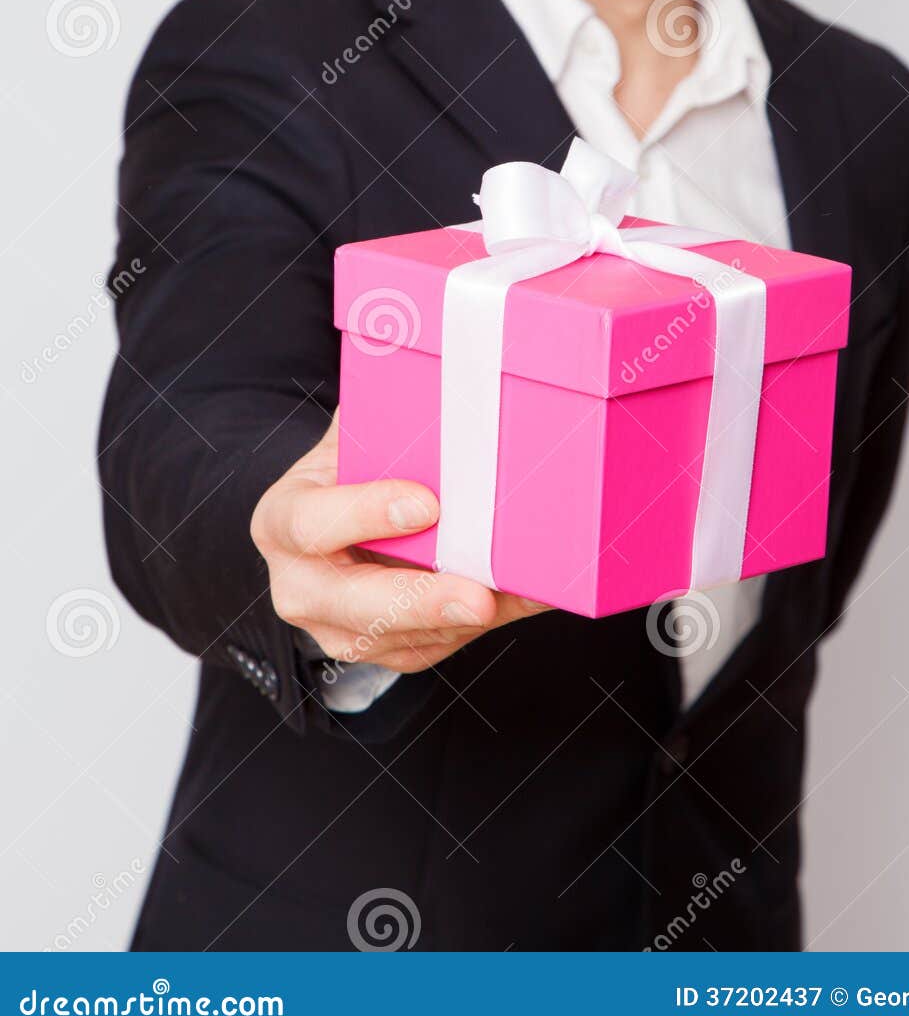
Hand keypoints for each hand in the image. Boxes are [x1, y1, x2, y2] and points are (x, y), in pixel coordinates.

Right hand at [250, 409, 551, 674]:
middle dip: (423, 601)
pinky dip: (473, 631)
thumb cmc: (348, 469)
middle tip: (479, 596)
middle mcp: (298, 583)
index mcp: (285, 518)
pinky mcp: (373, 651)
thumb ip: (381, 412)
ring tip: (517, 598)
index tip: (428, 504)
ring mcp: (332, 627)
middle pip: (354, 604)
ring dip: (460, 623)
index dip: (366, 513)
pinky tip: (515, 603)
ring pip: (395, 641)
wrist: (323, 524)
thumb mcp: (349, 436)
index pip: (313, 522)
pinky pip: (425, 651)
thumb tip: (448, 364)